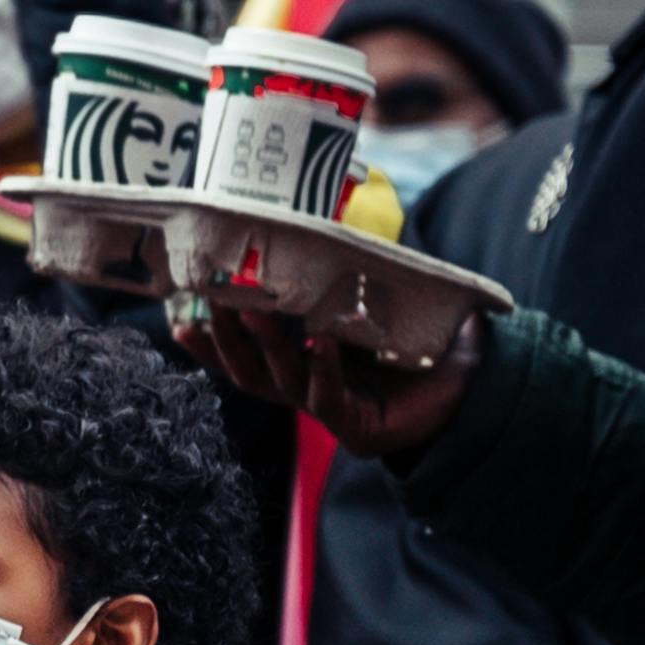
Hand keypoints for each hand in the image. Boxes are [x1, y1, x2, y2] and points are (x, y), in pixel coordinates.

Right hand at [186, 286, 474, 458]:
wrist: (465, 392)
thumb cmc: (417, 349)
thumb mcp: (377, 305)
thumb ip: (354, 273)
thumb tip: (335, 216)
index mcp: (301, 366)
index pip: (245, 358)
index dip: (211, 344)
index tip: (179, 318)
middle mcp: (305, 390)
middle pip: (250, 370)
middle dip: (226, 337)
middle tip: (208, 300)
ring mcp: (329, 410)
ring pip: (281, 381)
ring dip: (265, 344)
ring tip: (252, 310)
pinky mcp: (356, 428)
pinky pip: (329, 396)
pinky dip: (322, 366)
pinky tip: (319, 339)